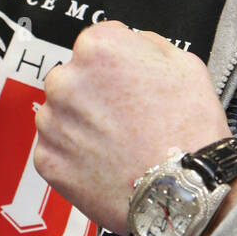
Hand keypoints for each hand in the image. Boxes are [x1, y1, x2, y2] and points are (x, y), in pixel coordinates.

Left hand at [33, 20, 230, 235]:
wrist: (184, 192)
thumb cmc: (190, 129)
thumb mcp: (184, 64)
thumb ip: (146, 44)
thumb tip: (130, 44)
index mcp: (98, 48)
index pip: (98, 43)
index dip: (118, 63)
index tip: (130, 81)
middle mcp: (65, 80)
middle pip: (74, 78)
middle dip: (94, 93)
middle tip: (127, 117)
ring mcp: (52, 122)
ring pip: (62, 113)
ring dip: (82, 124)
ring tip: (118, 144)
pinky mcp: (46, 160)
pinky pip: (56, 149)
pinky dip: (75, 155)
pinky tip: (106, 163)